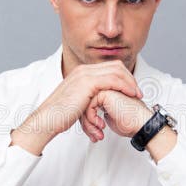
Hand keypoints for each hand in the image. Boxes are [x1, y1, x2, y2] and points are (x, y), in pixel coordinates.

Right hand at [10, 60, 142, 154]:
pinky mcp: (87, 83)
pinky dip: (124, 86)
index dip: (123, 77)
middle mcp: (83, 70)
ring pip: (117, 71)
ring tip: (137, 95)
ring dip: (130, 82)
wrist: (47, 119)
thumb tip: (96, 104)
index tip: (132, 90)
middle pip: (115, 66)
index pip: (109, 67)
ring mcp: (85, 74)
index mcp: (81, 72)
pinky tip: (130, 95)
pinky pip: (113, 80)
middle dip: (130, 78)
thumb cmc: (60, 116)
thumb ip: (87, 99)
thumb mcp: (76, 103)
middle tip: (138, 92)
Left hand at [81, 89, 152, 141]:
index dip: (89, 120)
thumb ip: (99, 112)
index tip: (93, 131)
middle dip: (87, 123)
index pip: (89, 104)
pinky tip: (100, 125)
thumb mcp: (110, 118)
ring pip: (85, 105)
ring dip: (89, 123)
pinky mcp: (105, 92)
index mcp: (108, 93)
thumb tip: (88, 115)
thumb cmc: (130, 123)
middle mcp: (106, 89)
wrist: (141, 124)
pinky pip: (89, 105)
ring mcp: (106, 89)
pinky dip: (92, 119)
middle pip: (85, 104)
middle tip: (94, 134)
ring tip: (97, 132)